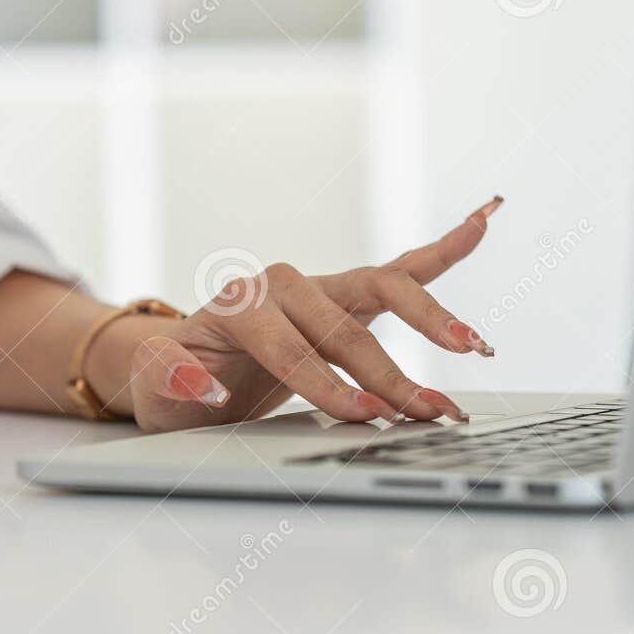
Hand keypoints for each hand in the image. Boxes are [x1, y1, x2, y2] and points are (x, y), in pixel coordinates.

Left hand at [112, 196, 502, 431]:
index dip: (326, 382)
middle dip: (389, 371)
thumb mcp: (152, 387)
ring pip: (384, 290)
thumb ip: (170, 379)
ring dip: (432, 320)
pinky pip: (403, 270)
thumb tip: (201, 384)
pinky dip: (443, 249)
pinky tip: (481, 221)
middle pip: (345, 325)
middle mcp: (286, 285)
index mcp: (242, 305)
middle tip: (424, 410)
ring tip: (474, 346)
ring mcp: (322, 287)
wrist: (184, 366)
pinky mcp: (348, 297)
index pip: (291, 347)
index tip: (361, 413)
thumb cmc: (173, 380)